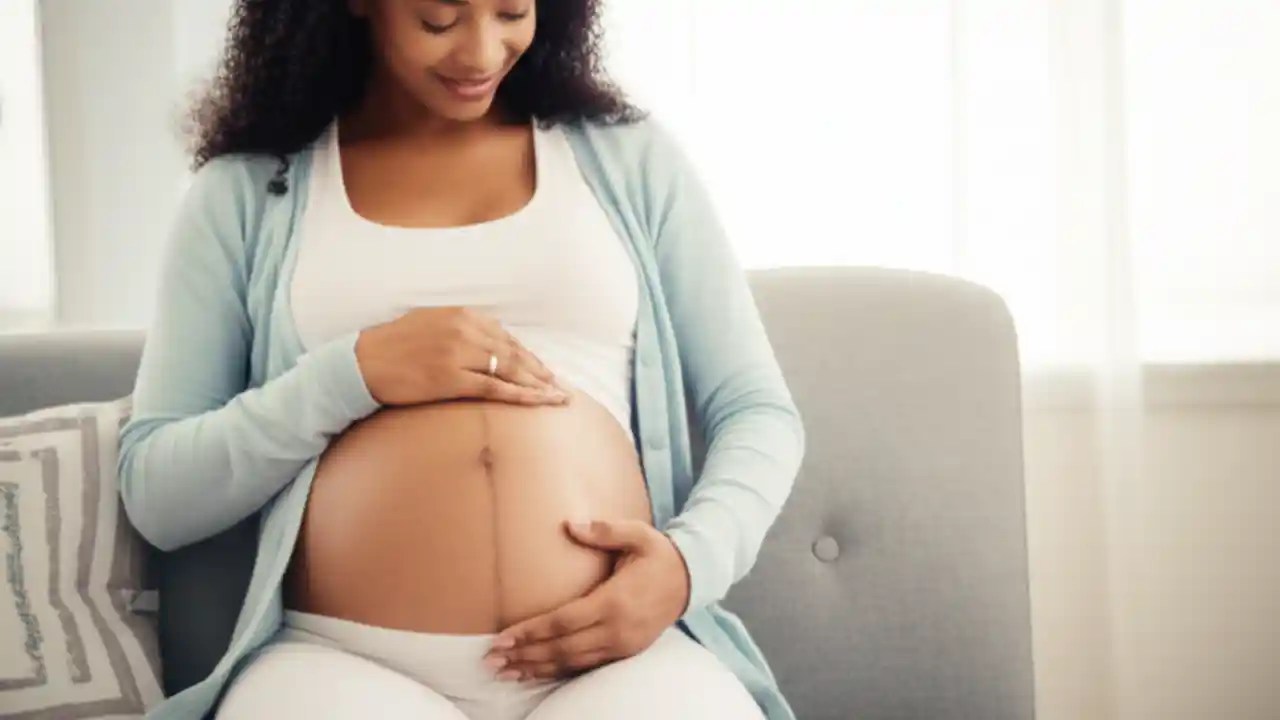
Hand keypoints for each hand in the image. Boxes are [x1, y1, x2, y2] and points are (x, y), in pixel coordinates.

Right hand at [355, 306, 569, 405]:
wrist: (360, 362)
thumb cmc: (393, 347)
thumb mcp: (429, 324)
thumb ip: (460, 329)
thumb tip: (487, 342)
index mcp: (461, 314)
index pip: (504, 336)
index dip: (528, 355)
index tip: (544, 369)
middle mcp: (464, 329)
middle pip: (513, 352)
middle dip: (540, 370)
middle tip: (560, 386)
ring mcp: (458, 353)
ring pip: (509, 370)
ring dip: (537, 384)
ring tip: (556, 398)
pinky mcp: (451, 378)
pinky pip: (494, 388)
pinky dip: (520, 395)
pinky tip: (537, 402)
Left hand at [483, 518, 691, 681]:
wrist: (692, 581)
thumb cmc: (659, 555)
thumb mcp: (638, 534)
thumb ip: (604, 530)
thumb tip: (571, 524)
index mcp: (614, 601)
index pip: (563, 622)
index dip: (530, 632)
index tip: (502, 638)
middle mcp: (615, 629)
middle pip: (562, 649)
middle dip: (524, 655)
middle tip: (491, 661)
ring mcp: (620, 645)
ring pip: (571, 663)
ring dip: (536, 668)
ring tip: (505, 673)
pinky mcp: (624, 652)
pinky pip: (585, 667)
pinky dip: (557, 671)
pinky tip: (536, 673)